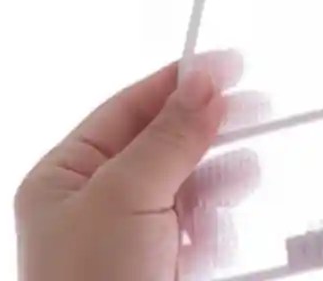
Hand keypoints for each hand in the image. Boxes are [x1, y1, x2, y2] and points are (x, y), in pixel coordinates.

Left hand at [15, 51, 262, 280]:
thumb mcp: (126, 196)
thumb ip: (170, 136)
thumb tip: (204, 82)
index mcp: (64, 177)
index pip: (127, 111)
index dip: (178, 83)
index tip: (230, 63)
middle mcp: (94, 204)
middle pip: (162, 146)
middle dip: (207, 130)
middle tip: (258, 106)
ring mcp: (130, 241)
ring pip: (188, 188)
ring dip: (217, 182)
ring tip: (244, 178)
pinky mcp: (162, 272)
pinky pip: (198, 232)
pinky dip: (214, 229)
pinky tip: (215, 242)